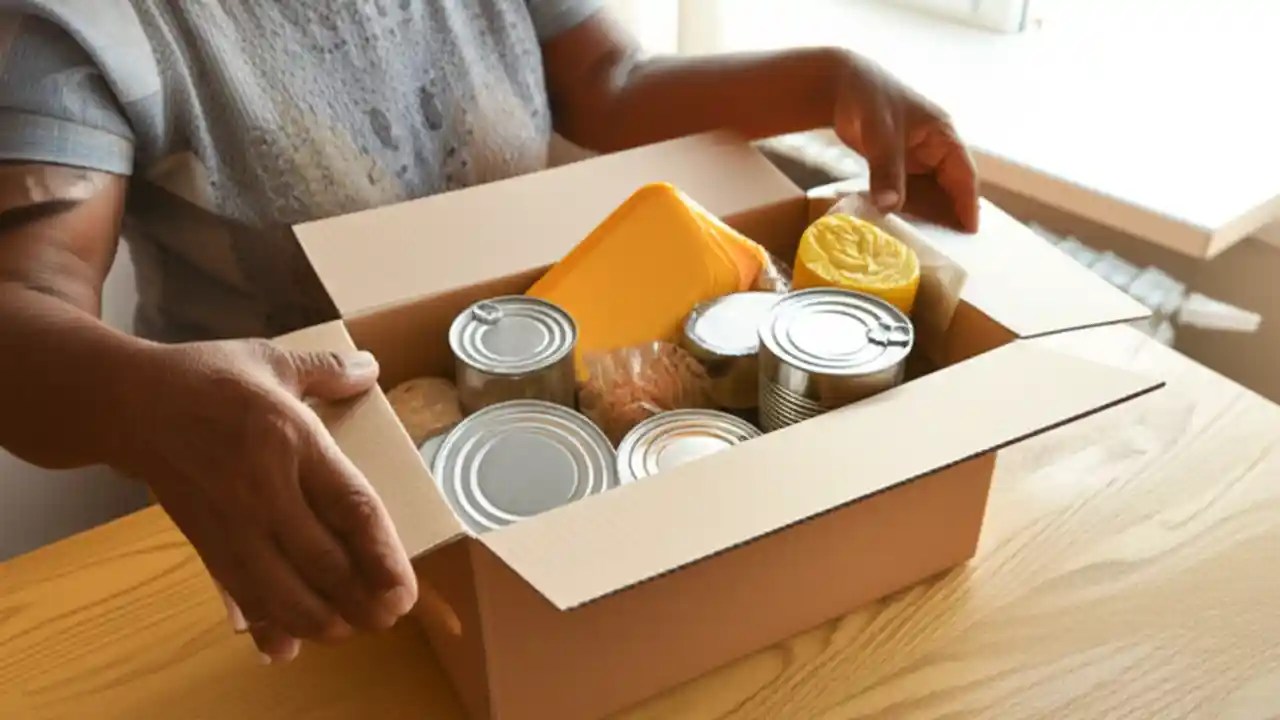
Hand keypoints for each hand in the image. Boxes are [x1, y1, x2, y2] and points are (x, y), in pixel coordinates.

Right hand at [114, 339, 415, 662]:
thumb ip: (328, 372)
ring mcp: (232, 521)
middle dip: (361, 600)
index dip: (382, 553)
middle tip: (389, 616)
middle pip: (323, 562)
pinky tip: (288, 645)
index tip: (403, 585)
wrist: (129, 404)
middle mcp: (265, 490)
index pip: (350, 507)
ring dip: (321, 621)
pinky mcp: (206, 542)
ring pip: (282, 592)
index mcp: (292, 441)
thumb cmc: (207, 377)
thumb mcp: (272, 360)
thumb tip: (373, 369)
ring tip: (350, 629)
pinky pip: (241, 594)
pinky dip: (267, 624)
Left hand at [832, 52, 979, 231]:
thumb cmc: (868, 99)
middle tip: (951, 249)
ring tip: (928, 246)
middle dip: (951, 215)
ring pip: (930, 191)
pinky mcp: (899, 163)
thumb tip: (891, 207)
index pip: (965, 176)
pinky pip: (909, 190)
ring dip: (928, 214)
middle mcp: (936, 148)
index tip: (971, 233)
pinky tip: (902, 228)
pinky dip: (908, 208)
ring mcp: (917, 157)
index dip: (968, 204)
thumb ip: (887, 171)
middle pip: (951, 188)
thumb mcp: (880, 136)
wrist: (840, 84)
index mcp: (944, 135)